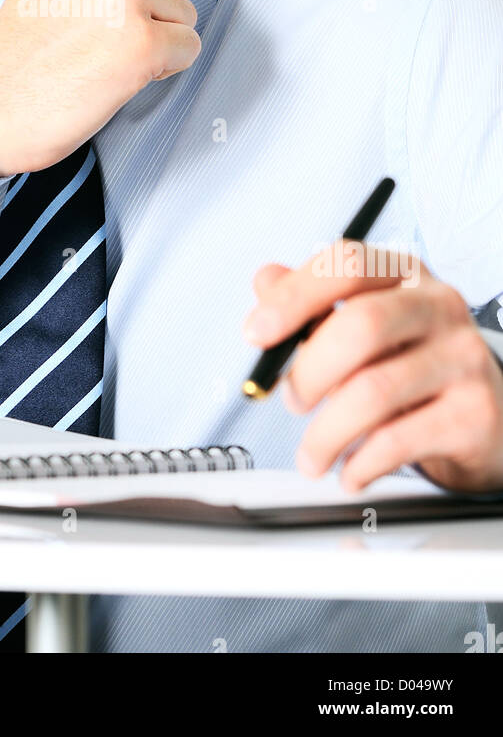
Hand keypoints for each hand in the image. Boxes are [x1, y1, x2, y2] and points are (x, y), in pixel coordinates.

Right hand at [0, 0, 199, 175]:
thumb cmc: (22, 52)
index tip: (90, 15)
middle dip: (143, 18)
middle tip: (91, 43)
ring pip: (183, 16)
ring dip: (153, 43)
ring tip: (101, 58)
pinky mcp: (145, 41)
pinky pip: (188, 48)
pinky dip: (164, 69)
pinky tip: (118, 76)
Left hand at [243, 243, 502, 493]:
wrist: (489, 415)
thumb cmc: (415, 362)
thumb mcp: (365, 323)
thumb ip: (313, 304)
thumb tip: (266, 280)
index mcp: (405, 274)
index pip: (346, 264)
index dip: (293, 297)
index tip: (256, 333)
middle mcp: (439, 307)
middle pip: (360, 326)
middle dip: (309, 370)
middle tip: (292, 400)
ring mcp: (462, 359)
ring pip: (374, 392)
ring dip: (326, 433)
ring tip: (312, 454)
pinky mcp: (473, 413)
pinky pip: (397, 441)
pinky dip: (359, 463)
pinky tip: (350, 471)